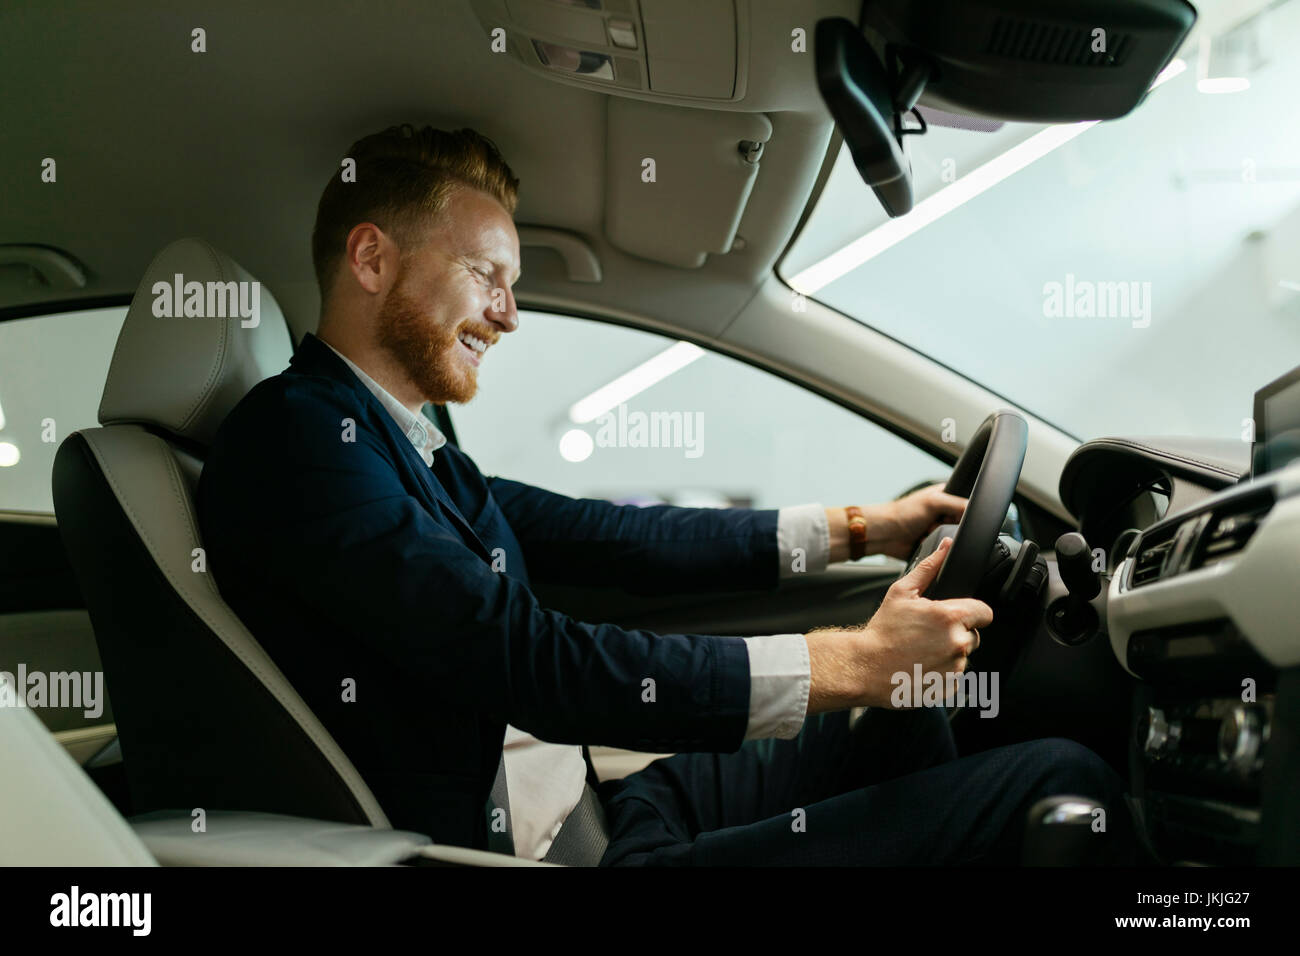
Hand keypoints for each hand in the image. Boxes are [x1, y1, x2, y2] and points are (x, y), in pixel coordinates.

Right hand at [805, 538, 993, 711]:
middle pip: (973, 634)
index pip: (985, 612)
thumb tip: (946, 547)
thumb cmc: (882, 631)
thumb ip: (929, 567)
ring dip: (948, 653)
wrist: (864, 668)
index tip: (957, 616)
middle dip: (956, 632)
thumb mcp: (901, 592)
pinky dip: (941, 672)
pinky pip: (954, 676)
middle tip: (927, 635)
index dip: (972, 612)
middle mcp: (958, 643)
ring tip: (920, 652)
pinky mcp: (950, 687)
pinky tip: (920, 666)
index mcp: (950, 617)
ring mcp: (955, 668)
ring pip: (963, 656)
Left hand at [858, 483, 968, 559]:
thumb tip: (976, 512)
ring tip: (928, 532)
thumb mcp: (933, 502)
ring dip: (942, 538)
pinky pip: (945, 550)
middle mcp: (944, 513)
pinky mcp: (934, 544)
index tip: (955, 517)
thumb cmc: (901, 513)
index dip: (965, 513)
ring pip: (954, 538)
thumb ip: (958, 505)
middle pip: (962, 524)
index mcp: (946, 497)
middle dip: (950, 527)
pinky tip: (927, 542)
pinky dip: (938, 548)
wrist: (884, 534)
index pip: (968, 504)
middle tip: (936, 524)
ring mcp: (938, 529)